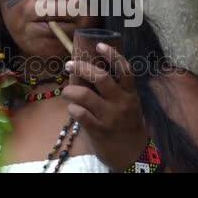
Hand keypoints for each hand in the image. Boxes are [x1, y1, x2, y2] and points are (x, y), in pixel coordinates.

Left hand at [62, 43, 148, 171]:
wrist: (132, 153)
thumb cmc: (127, 124)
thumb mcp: (128, 103)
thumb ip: (115, 89)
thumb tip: (90, 70)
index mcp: (130, 93)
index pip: (124, 69)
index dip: (112, 55)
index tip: (99, 44)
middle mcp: (121, 102)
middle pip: (101, 77)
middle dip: (82, 67)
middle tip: (70, 64)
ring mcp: (109, 117)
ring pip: (85, 95)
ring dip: (70, 90)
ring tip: (66, 91)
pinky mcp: (98, 130)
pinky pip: (80, 114)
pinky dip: (72, 109)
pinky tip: (72, 109)